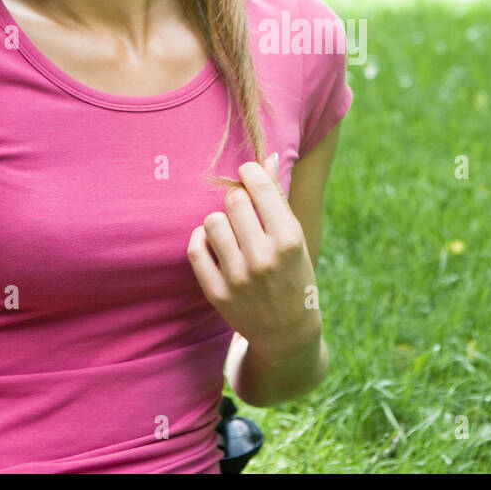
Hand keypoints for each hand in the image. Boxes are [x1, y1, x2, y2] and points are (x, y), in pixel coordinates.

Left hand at [186, 153, 322, 361]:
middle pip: (232, 202)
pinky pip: (195, 249)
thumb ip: (277, 198)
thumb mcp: (295, 238)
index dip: (249, 173)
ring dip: (219, 221)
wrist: (289, 332)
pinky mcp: (217, 293)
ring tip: (230, 230)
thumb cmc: (294, 275)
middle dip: (235, 198)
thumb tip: (265, 158)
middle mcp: (263, 258)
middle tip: (241, 207)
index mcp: (289, 239)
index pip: (259, 187)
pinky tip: (212, 242)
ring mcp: (238, 278)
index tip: (246, 173)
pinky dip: (201, 240)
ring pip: (211, 222)